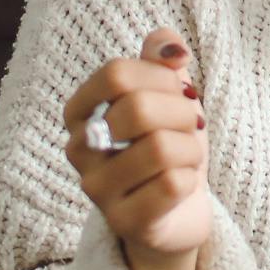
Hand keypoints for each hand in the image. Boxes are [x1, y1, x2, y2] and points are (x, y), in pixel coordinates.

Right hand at [62, 36, 207, 269]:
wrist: (176, 210)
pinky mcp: (123, 222)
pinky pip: (171, 186)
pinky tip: (182, 185)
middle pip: (138, 109)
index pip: (116, 73)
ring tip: (186, 157)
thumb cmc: (166, 144)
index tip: (177, 89)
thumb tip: (170, 47)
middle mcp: (79, 150)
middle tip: (190, 126)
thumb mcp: (166, 96)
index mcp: (80, 112)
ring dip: (190, 149)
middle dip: (182, 113)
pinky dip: (190, 179)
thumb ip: (161, 61)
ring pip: (159, 149)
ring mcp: (96, 190)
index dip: (160, 76)